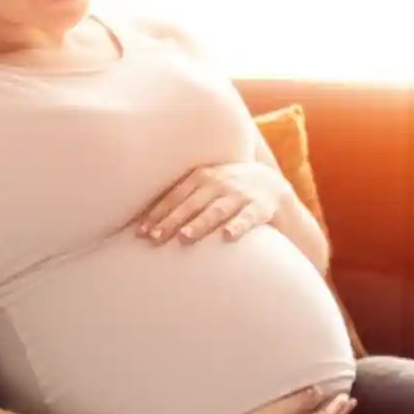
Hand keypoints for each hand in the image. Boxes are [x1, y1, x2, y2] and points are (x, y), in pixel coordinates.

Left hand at [137, 162, 291, 245]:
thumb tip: (142, 220)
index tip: (142, 231)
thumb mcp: (206, 184)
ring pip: (217, 211)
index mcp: (202, 176)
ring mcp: (241, 194)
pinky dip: (238, 226)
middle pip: (192, 204)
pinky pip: (248, 218)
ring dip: (200, 223)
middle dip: (172, 220)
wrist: (272, 185)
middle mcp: (220, 182)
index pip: (176, 195)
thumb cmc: (228, 189)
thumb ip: (182, 196)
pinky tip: (228, 236)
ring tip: (185, 237)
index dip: (158, 212)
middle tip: (155, 237)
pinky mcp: (260, 207)